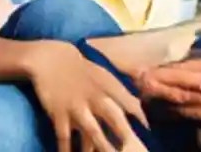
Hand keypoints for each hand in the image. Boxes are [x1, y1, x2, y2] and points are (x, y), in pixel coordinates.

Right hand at [27, 41, 147, 151]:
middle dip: (124, 135)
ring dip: (102, 147)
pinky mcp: (58, 113)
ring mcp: (76, 107)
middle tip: (130, 149)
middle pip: (114, 118)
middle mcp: (95, 98)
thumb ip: (124, 86)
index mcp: (108, 87)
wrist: (50, 58)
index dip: (142, 120)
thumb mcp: (105, 72)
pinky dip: (66, 149)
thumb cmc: (82, 69)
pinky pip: (64, 136)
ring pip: (92, 132)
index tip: (150, 133)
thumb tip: (143, 94)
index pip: (131, 105)